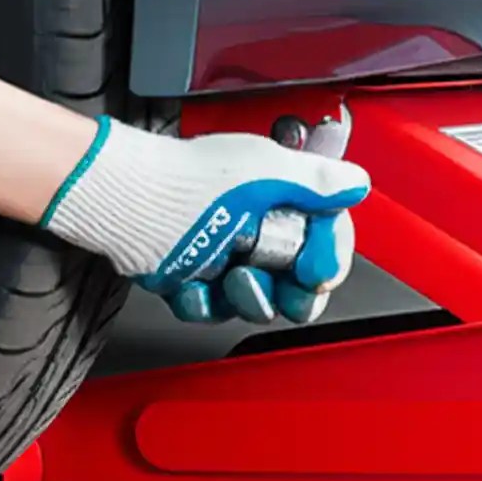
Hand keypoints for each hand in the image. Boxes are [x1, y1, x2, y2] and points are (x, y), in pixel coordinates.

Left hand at [41, 118, 370, 324]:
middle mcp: (257, 228)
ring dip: (247, 298)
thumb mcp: (264, 170)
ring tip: (231, 278)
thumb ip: (319, 181)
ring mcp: (226, 255)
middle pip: (298, 282)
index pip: (325, 238)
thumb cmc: (186, 178)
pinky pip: (213, 310)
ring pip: (259, 303)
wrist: (123, 201)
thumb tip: (358, 184)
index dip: (327, 258)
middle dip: (291, 291)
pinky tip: (194, 285)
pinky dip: (203, 303)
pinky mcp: (195, 279)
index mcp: (281, 199)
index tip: (318, 270)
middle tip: (281, 286)